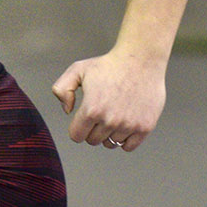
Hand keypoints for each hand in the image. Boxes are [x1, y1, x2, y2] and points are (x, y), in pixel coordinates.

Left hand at [51, 51, 166, 151]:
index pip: (76, 136)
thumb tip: (67, 111)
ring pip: (110, 144)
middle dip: (93, 129)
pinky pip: (128, 147)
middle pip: (93, 141)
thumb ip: (61, 89)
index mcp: (91, 109)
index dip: (78, 128)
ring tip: (114, 114)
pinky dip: (125, 139)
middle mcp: (110, 120)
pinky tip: (125, 123)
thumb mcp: (77, 69)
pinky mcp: (144, 126)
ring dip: (109, 133)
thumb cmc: (110, 64)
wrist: (141, 59)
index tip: (84, 119)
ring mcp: (128, 125)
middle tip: (101, 112)